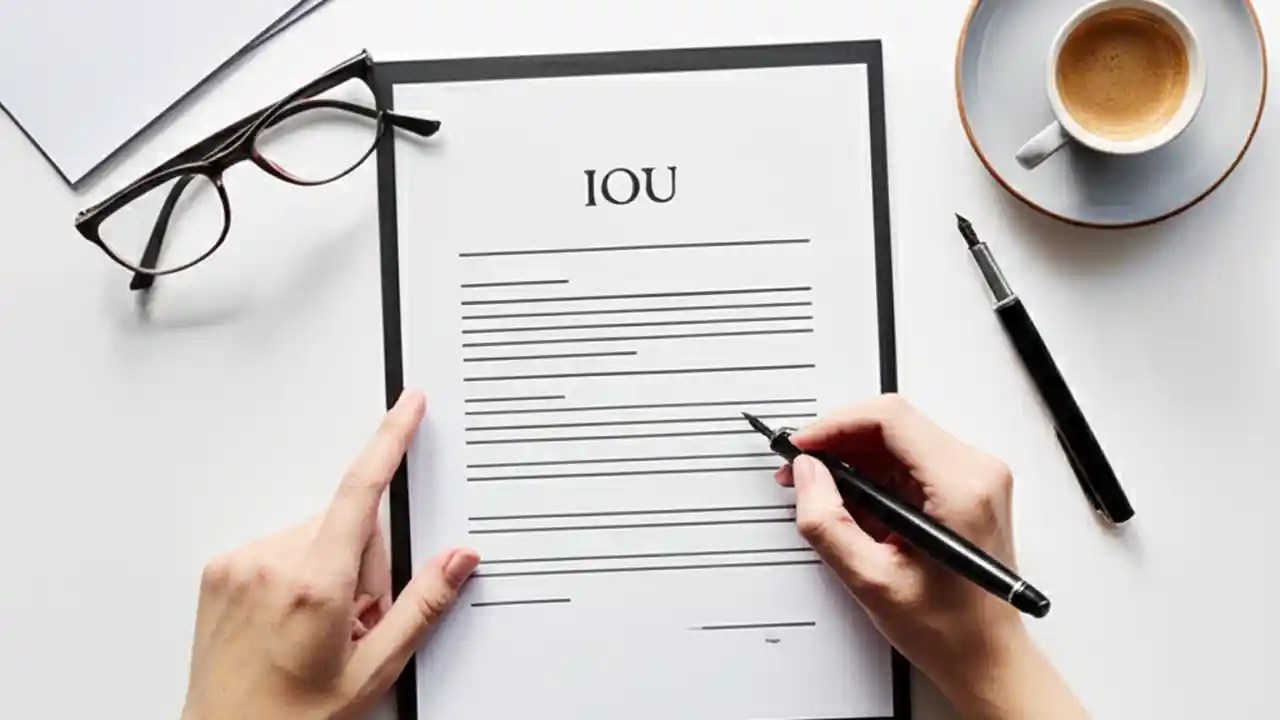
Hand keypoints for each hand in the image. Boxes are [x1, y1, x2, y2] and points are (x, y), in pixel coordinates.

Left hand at [182, 391, 479, 719]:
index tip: (408, 406)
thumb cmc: (292, 717)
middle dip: (364, 566)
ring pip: (313, 537)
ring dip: (327, 571)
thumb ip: (422, 606)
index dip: (389, 441)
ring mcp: (239, 564)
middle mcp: (270, 563)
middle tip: (354, 623)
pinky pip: (278, 547)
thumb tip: (459, 559)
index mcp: (314, 585)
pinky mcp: (220, 568)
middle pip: (346, 526)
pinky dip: (294, 573)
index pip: (361, 492)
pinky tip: (289, 620)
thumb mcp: (374, 670)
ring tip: (317, 628)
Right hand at [777, 395, 1084, 718]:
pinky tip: (853, 503)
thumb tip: (806, 475)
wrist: (986, 655)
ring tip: (823, 492)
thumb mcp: (871, 579)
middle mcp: (977, 473)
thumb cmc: (948, 629)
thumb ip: (828, 522)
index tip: (804, 446)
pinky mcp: (968, 486)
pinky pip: (910, 458)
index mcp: (961, 489)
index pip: (890, 419)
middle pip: (893, 424)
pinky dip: (874, 472)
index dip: (836, 425)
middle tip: (803, 469)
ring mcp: (977, 477)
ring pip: (899, 438)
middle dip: (839, 441)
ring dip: (854, 457)